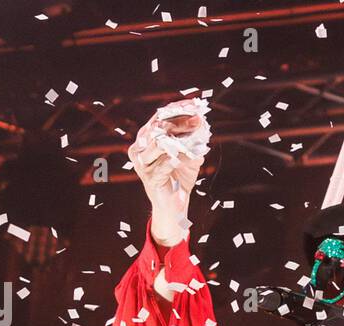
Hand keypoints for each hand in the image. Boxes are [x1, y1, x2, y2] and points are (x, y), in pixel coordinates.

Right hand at [129, 108, 205, 242]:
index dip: (177, 108)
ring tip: (195, 133)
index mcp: (146, 138)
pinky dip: (178, 159)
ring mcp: (142, 164)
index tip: (194, 104)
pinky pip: (163, 165)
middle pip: (158, 128)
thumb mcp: (190, 154)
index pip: (160, 117)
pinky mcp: (149, 178)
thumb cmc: (179, 176)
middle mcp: (139, 148)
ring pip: (159, 144)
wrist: (174, 204)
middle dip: (180, 121)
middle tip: (198, 119)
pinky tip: (189, 156)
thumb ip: (194, 139)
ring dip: (179, 138)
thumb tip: (203, 123)